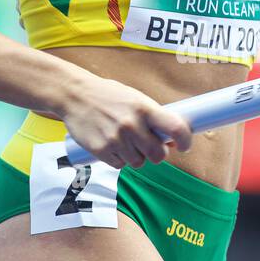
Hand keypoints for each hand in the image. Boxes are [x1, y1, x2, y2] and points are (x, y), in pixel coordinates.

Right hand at [62, 75, 192, 168]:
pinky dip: (120, 160)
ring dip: (137, 157)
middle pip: (158, 154)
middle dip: (158, 153)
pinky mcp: (101, 150)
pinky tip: (114, 147)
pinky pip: (120, 165)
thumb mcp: (134, 98)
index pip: (175, 128)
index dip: (186, 140)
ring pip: (139, 163)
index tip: (185, 146)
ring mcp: (116, 139)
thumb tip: (172, 140)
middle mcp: (132, 125)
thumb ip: (153, 117)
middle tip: (152, 147)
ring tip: (127, 143)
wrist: (74, 95)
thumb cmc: (108, 96)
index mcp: (144, 108)